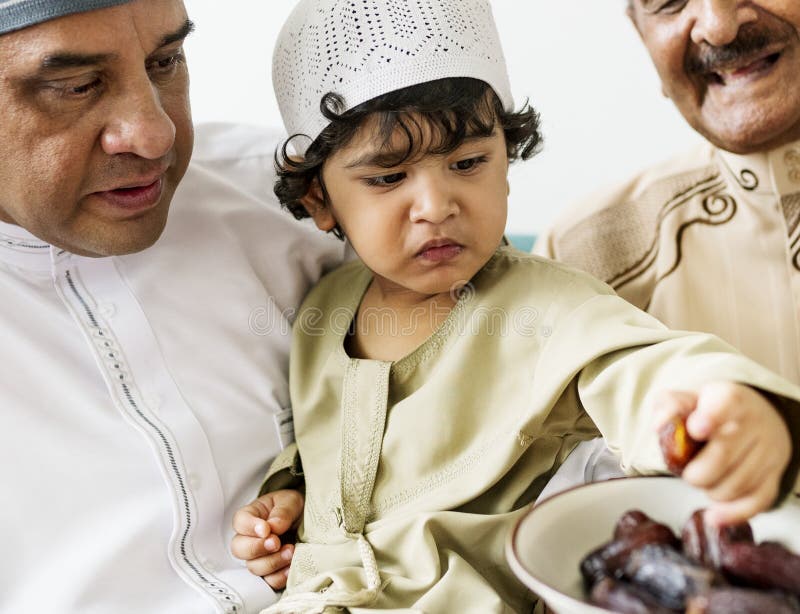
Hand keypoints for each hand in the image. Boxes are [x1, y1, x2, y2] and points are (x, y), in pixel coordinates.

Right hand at [231, 489, 303, 588]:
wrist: (309, 522)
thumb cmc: (295, 508)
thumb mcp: (291, 501)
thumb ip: (282, 512)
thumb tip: (273, 527)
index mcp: (252, 516)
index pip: (239, 522)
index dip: (249, 527)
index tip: (266, 529)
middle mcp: (251, 538)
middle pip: (239, 549)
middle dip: (257, 548)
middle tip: (276, 543)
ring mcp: (259, 557)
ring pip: (253, 567)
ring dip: (272, 562)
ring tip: (290, 552)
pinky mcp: (271, 572)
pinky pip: (268, 581)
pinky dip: (279, 577)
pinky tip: (290, 567)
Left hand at [654, 382, 790, 525]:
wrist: (755, 415)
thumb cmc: (711, 409)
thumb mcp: (688, 398)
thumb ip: (669, 406)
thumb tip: (660, 426)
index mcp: (731, 399)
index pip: (727, 404)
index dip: (711, 418)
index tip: (696, 429)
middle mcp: (756, 424)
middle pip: (723, 455)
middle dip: (696, 472)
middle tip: (686, 472)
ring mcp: (769, 452)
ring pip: (735, 484)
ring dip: (710, 490)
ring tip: (704, 479)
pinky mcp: (775, 476)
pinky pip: (756, 502)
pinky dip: (733, 513)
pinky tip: (713, 516)